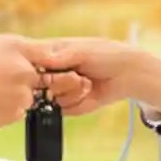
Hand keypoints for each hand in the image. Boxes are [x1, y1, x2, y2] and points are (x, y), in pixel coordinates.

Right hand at [0, 34, 91, 130]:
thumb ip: (16, 48)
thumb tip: (36, 55)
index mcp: (18, 50)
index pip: (49, 55)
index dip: (51, 61)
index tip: (50, 67)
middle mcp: (25, 73)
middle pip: (41, 78)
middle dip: (31, 81)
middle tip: (4, 80)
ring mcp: (21, 96)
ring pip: (28, 96)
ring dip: (15, 95)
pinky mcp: (13, 115)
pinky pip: (17, 111)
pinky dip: (6, 108)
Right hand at [39, 37, 160, 116]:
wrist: (127, 74)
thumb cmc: (106, 54)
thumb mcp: (82, 51)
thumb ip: (60, 56)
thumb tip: (41, 60)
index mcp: (52, 54)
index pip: (32, 63)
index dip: (36, 69)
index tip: (49, 71)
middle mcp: (54, 72)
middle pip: (40, 85)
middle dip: (59, 83)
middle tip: (77, 76)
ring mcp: (61, 89)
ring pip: (52, 99)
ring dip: (72, 93)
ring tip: (88, 83)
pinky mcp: (70, 103)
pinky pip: (63, 109)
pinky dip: (77, 102)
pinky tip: (89, 93)